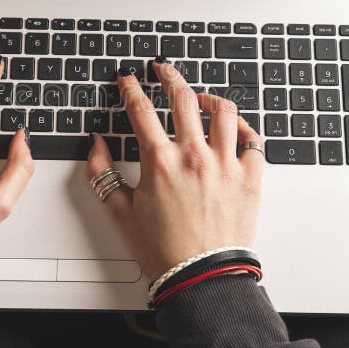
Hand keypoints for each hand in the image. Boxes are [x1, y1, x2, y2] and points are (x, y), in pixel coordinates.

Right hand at [86, 59, 263, 277]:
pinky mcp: (249, 177)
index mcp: (159, 162)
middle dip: (168, 75)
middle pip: (182, 97)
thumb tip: (96, 145)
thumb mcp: (120, 212)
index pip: (140, 109)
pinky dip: (242, 127)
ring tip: (199, 97)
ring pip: (222, 110)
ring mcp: (225, 164)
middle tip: (162, 69)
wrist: (201, 278)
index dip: (130, 88)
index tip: (128, 80)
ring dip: (207, 97)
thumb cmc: (164, 249)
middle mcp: (194, 155)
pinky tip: (231, 127)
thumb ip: (101, 173)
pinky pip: (252, 139)